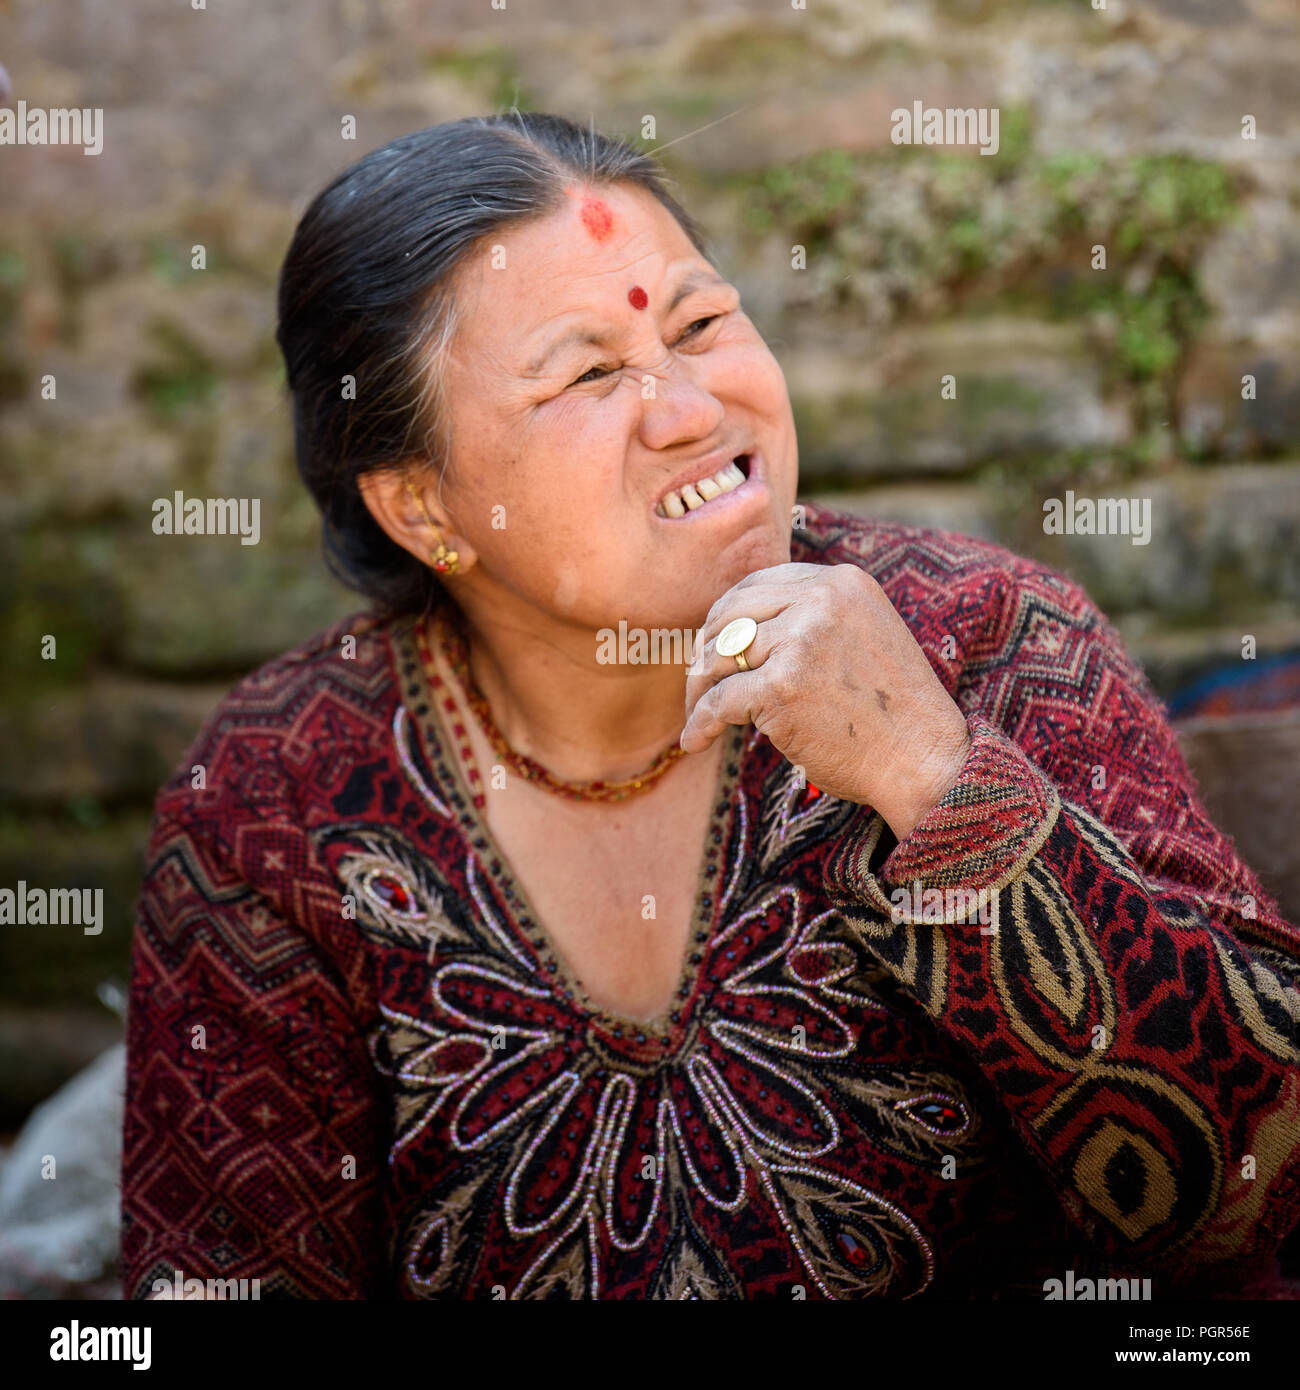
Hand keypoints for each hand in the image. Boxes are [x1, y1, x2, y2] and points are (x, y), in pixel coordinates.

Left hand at [681, 562, 970, 840]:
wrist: (925, 759)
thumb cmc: (893, 711)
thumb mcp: (864, 636)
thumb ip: (816, 619)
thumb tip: (743, 629)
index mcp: (841, 583)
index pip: (758, 585)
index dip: (727, 616)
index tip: (715, 646)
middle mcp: (819, 601)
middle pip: (730, 614)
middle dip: (705, 651)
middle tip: (699, 684)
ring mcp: (800, 642)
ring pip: (718, 656)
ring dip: (700, 690)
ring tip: (698, 716)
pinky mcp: (781, 688)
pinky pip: (719, 701)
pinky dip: (700, 723)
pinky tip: (695, 740)